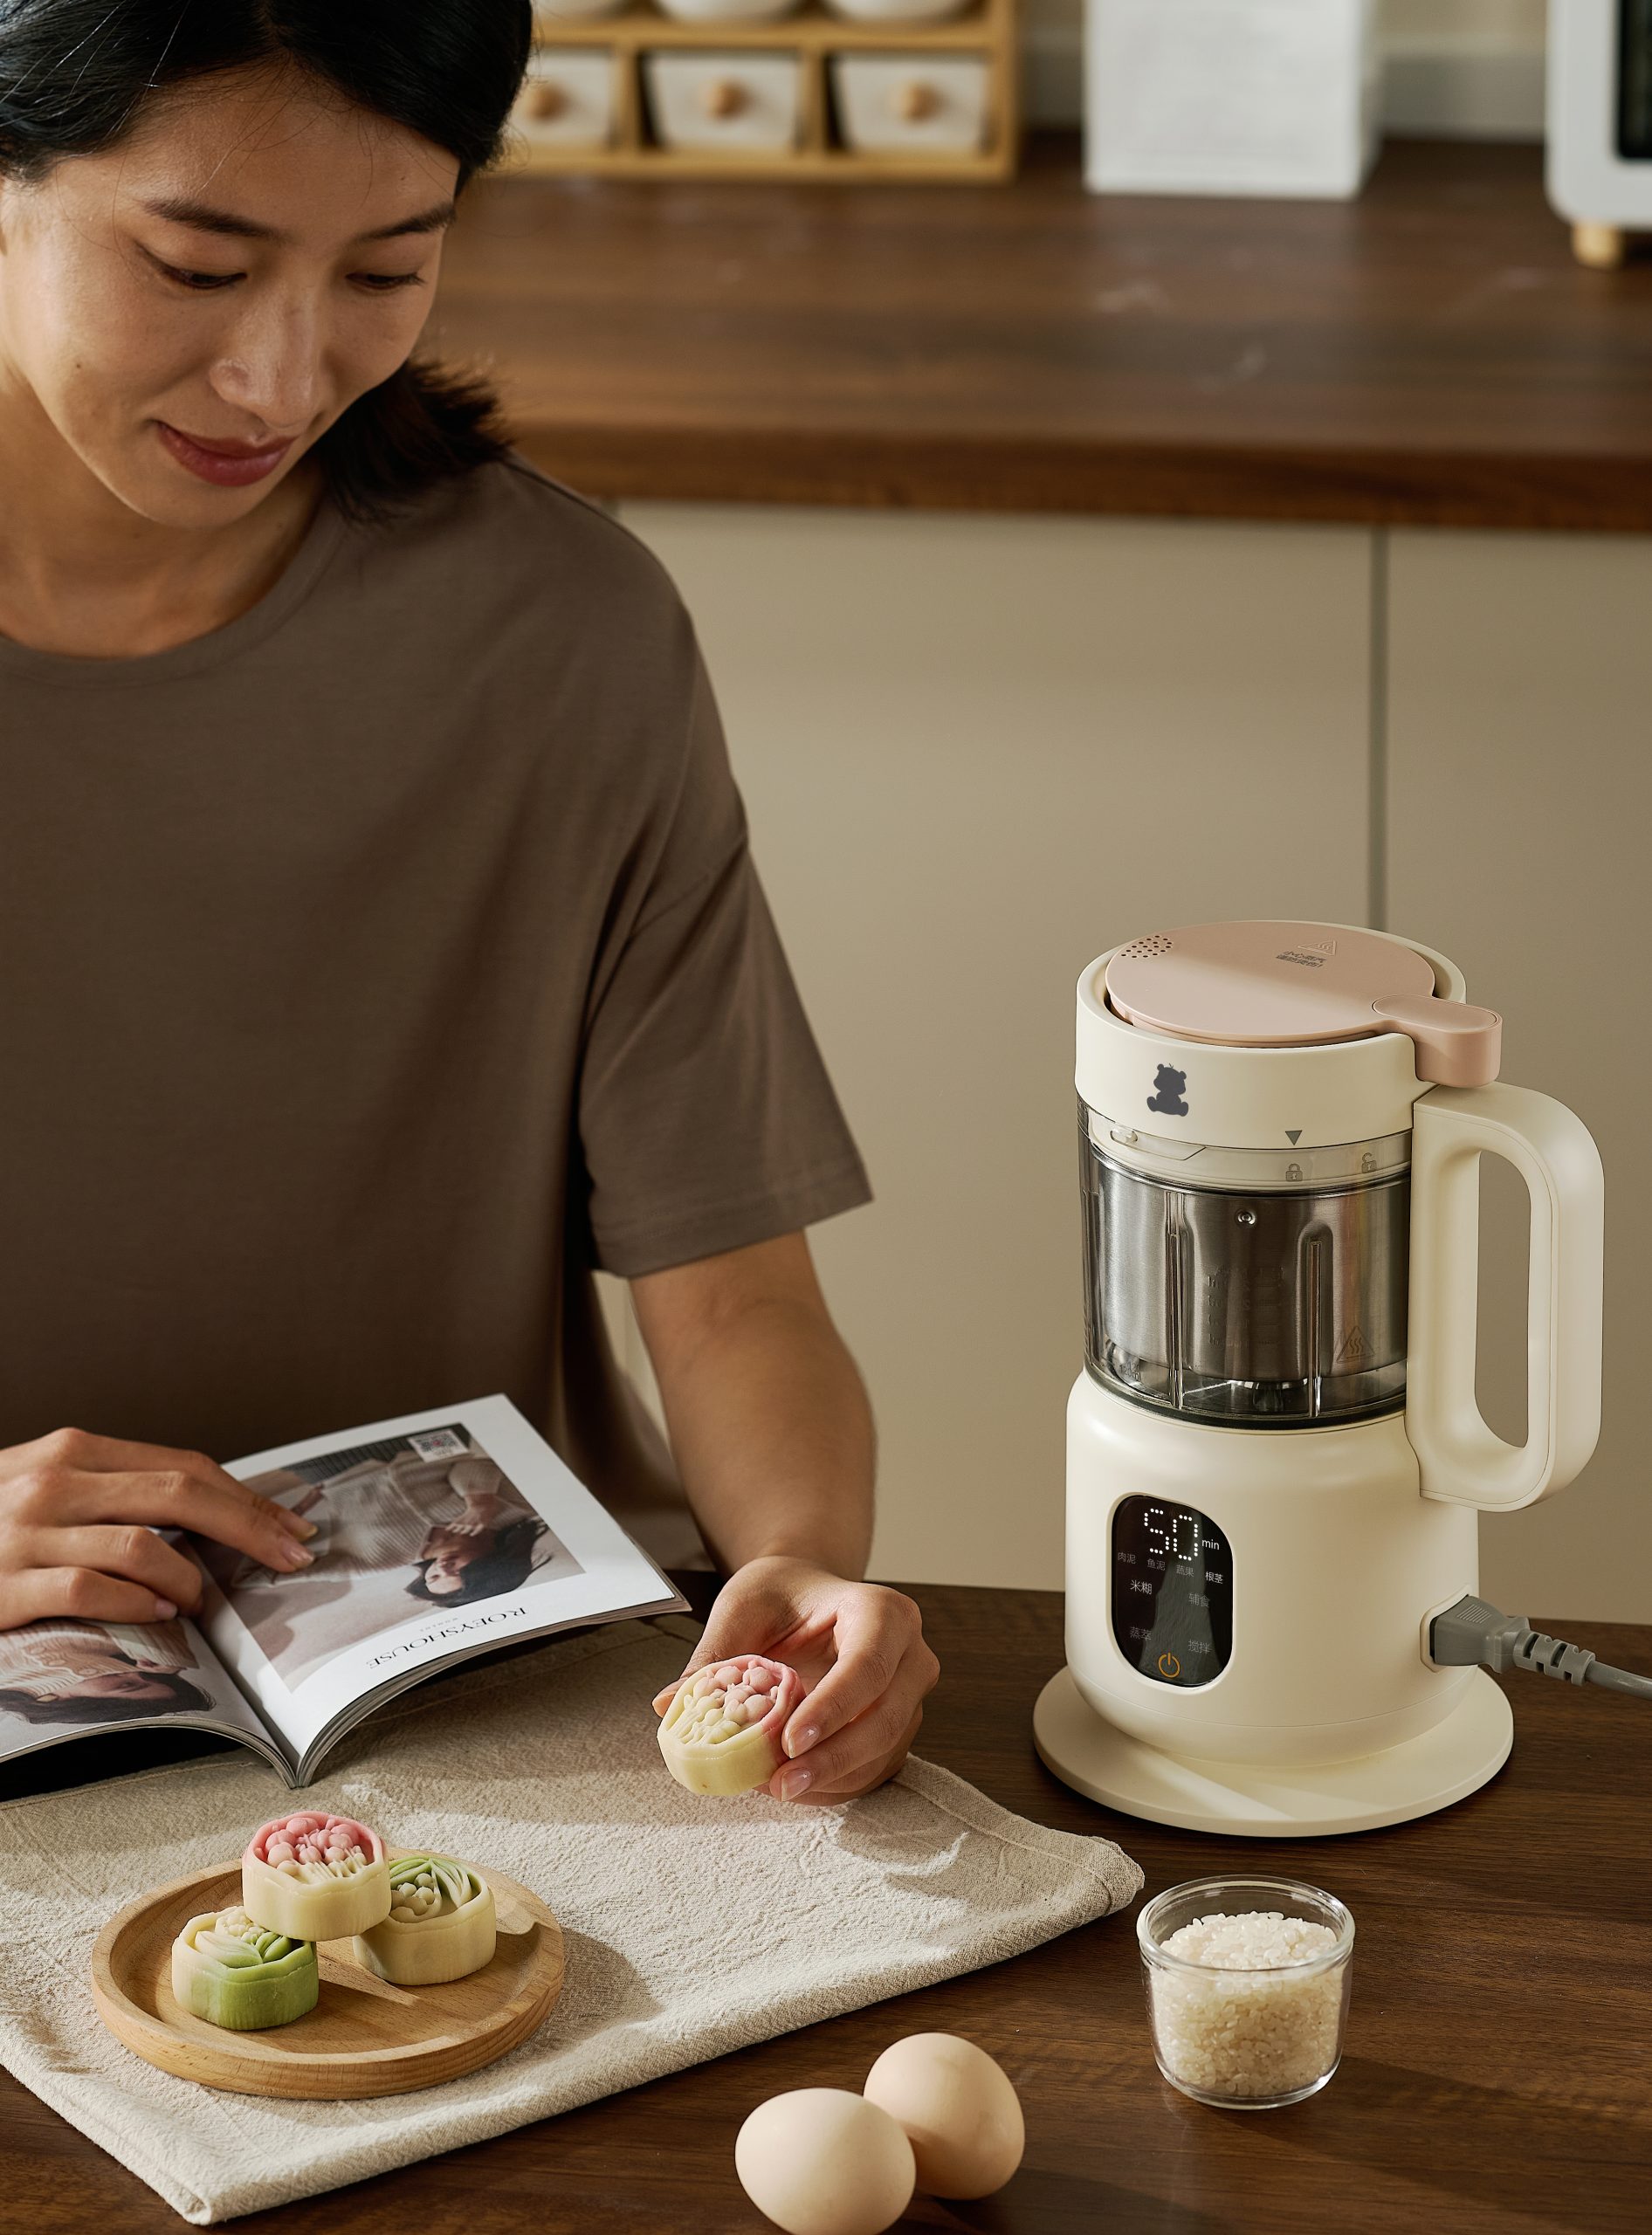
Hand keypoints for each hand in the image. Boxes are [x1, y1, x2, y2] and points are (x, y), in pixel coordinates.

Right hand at [0, 1428, 316, 1630]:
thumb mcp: (47, 1491)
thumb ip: (114, 1495)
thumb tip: (207, 1518)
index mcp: (74, 1451)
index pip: (185, 1466)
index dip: (247, 1498)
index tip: (290, 1525)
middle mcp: (53, 1480)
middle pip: (182, 1493)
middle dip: (250, 1527)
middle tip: (292, 1557)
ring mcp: (27, 1531)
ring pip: (145, 1543)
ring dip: (193, 1579)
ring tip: (202, 1601)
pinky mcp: (5, 1584)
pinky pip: (93, 1589)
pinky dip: (139, 1602)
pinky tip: (158, 1613)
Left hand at [652, 1555, 939, 1804]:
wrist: (809, 1596)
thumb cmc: (781, 1595)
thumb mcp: (742, 1608)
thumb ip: (713, 1656)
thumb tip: (670, 1704)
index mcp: (881, 1611)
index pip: (868, 1665)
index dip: (833, 1708)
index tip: (790, 1742)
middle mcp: (910, 1654)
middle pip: (885, 1719)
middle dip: (832, 1760)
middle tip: (778, 1784)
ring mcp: (909, 1696)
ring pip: (884, 1753)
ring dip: (831, 1780)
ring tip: (773, 1788)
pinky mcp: (897, 1729)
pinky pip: (875, 1769)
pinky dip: (835, 1786)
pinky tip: (792, 1787)